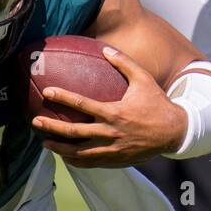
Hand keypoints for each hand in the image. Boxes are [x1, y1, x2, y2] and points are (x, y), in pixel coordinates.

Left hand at [31, 45, 187, 167]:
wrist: (175, 132)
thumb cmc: (157, 103)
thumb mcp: (144, 80)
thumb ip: (124, 63)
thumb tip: (105, 48)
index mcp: (115, 112)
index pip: (83, 104)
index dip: (63, 97)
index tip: (47, 92)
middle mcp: (111, 132)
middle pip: (74, 132)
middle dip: (52, 127)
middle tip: (35, 122)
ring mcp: (112, 149)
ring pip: (79, 152)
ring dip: (60, 148)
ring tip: (44, 143)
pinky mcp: (116, 160)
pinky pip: (91, 162)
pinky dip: (76, 161)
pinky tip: (65, 157)